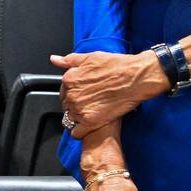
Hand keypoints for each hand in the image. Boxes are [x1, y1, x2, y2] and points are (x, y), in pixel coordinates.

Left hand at [51, 50, 165, 138]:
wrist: (136, 78)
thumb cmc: (118, 66)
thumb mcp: (91, 57)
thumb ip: (70, 60)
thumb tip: (55, 59)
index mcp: (70, 79)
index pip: (63, 92)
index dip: (74, 93)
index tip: (84, 93)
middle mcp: (71, 95)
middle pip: (66, 106)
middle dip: (76, 106)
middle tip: (92, 102)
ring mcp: (80, 110)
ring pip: (70, 120)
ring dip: (79, 119)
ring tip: (94, 113)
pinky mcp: (90, 122)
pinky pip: (77, 134)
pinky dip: (82, 132)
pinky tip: (91, 126)